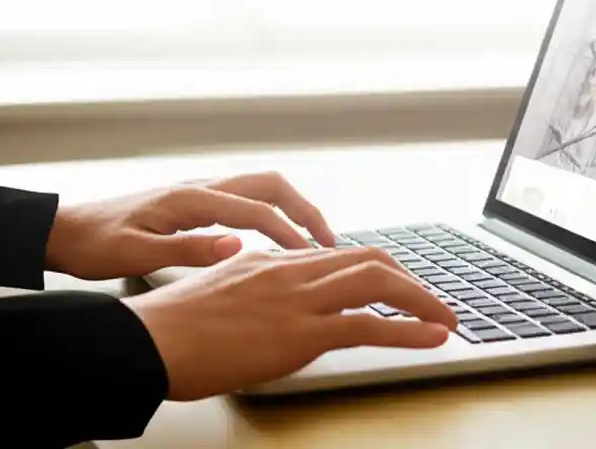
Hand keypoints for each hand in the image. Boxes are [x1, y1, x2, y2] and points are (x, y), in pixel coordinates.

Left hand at [45, 172, 339, 280]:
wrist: (66, 231)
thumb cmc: (96, 245)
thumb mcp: (136, 256)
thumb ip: (188, 251)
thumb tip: (236, 247)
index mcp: (190, 199)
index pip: (257, 209)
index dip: (290, 232)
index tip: (314, 255)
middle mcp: (200, 187)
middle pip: (269, 184)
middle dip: (304, 208)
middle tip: (329, 239)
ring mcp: (198, 191)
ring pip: (260, 187)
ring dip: (291, 208)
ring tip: (312, 239)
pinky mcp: (194, 201)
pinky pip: (245, 198)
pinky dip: (271, 212)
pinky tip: (276, 238)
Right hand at [124, 247, 458, 399]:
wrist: (149, 340)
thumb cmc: (172, 326)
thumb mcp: (219, 292)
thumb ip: (251, 286)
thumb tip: (268, 298)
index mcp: (272, 260)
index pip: (339, 255)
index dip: (378, 268)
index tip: (397, 284)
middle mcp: (291, 271)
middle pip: (368, 259)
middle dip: (409, 279)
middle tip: (430, 301)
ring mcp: (298, 299)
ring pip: (377, 282)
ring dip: (421, 299)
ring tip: (446, 316)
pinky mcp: (301, 332)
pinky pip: (369, 325)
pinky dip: (410, 329)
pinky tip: (433, 334)